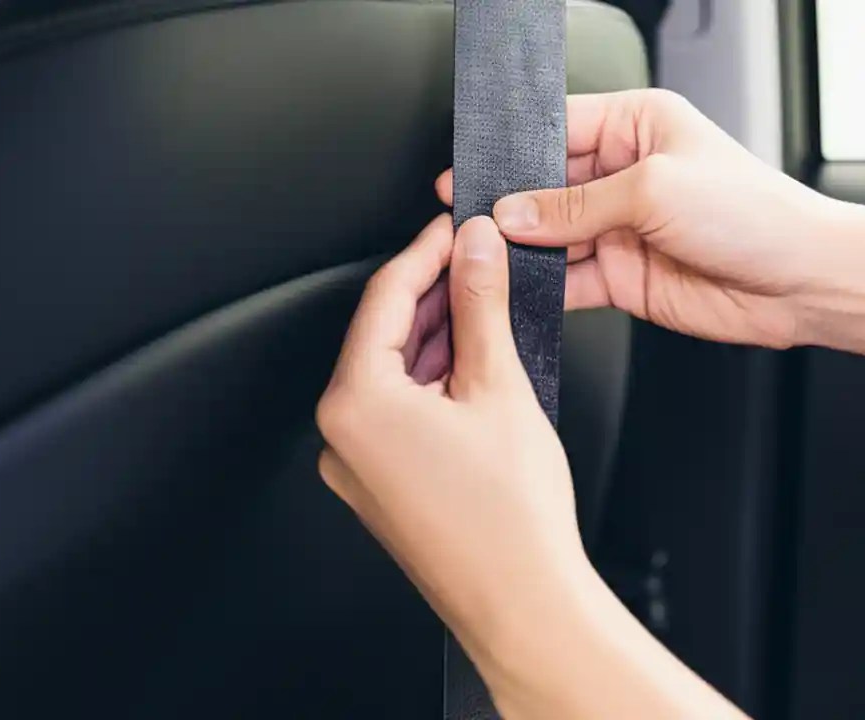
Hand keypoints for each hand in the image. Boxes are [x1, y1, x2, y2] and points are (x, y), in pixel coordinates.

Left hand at [315, 214, 592, 675]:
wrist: (524, 605)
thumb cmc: (511, 518)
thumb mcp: (499, 385)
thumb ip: (481, 303)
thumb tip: (475, 248)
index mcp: (355, 403)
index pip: (383, 297)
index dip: (426, 251)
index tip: (457, 228)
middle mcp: (340, 436)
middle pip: (382, 334)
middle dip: (433, 293)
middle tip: (479, 259)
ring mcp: (356, 467)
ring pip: (391, 374)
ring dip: (435, 336)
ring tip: (486, 306)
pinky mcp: (380, 486)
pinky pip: (397, 413)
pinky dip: (431, 382)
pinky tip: (472, 363)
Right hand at [436, 89, 837, 349]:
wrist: (802, 282)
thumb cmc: (754, 213)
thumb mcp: (655, 188)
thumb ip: (576, 204)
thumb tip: (515, 213)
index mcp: (637, 126)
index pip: (558, 128)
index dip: (511, 151)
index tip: (469, 172)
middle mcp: (626, 174)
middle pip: (546, 186)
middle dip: (510, 205)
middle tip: (468, 220)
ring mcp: (622, 227)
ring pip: (551, 237)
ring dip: (522, 250)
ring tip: (486, 257)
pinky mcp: (623, 276)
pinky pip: (568, 280)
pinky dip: (542, 288)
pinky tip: (519, 290)